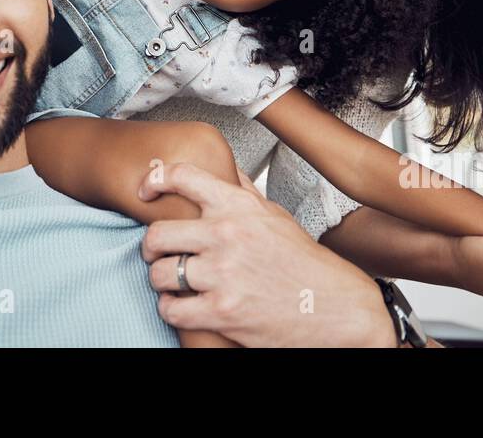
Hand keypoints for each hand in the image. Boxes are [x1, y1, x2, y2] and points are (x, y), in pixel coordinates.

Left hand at [139, 164, 397, 346]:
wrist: (337, 308)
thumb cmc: (306, 263)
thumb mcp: (275, 216)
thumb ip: (244, 194)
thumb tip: (225, 170)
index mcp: (239, 207)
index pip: (182, 177)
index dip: (154, 179)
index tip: (145, 192)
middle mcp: (227, 235)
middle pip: (157, 233)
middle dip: (151, 247)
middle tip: (157, 254)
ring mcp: (223, 274)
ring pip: (159, 274)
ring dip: (161, 282)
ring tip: (173, 284)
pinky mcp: (222, 312)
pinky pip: (171, 309)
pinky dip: (171, 310)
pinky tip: (183, 307)